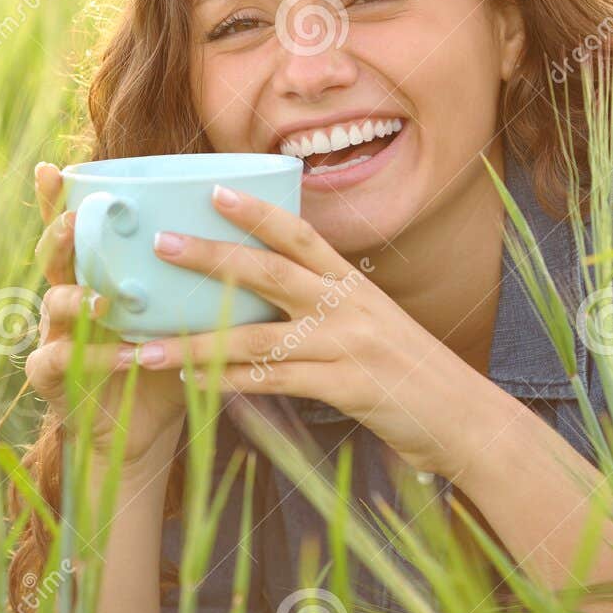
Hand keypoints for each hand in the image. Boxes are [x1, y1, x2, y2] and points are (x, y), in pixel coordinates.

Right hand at [22, 162, 185, 470]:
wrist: (142, 428)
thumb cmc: (166, 360)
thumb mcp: (181, 312)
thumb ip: (198, 276)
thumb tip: (251, 227)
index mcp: (94, 274)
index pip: (72, 227)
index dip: (55, 198)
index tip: (50, 167)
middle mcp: (68, 298)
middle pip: (52, 257)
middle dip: (60, 237)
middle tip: (74, 223)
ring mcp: (56, 335)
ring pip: (54, 305)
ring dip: (78, 300)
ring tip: (104, 299)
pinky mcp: (55, 377)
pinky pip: (63, 361)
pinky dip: (96, 357)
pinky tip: (125, 356)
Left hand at [132, 183, 492, 481]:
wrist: (470, 422)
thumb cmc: (413, 375)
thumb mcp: (374, 325)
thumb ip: (327, 308)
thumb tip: (271, 297)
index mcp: (352, 284)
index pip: (299, 234)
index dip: (257, 210)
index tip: (214, 190)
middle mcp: (348, 306)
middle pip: (269, 272)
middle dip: (211, 256)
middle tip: (160, 242)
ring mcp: (347, 346)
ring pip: (258, 337)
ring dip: (196, 343)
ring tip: (143, 348)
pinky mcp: (347, 389)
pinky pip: (277, 383)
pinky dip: (231, 383)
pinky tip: (193, 385)